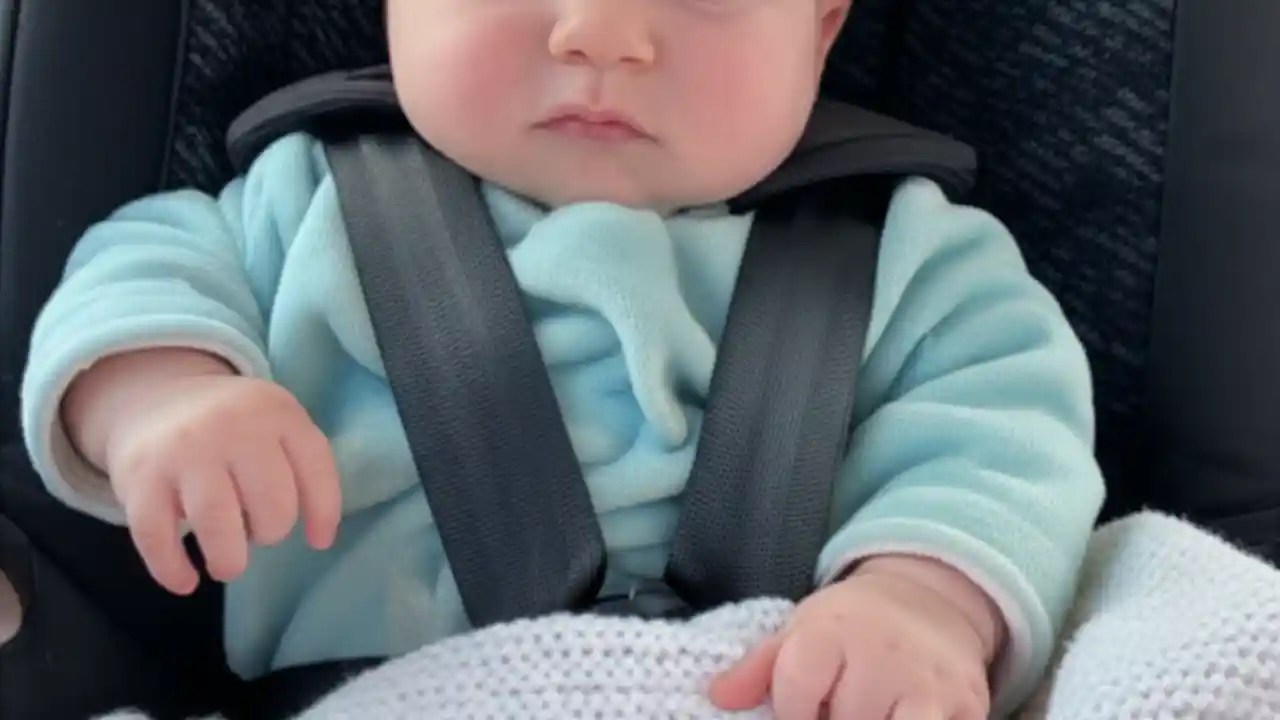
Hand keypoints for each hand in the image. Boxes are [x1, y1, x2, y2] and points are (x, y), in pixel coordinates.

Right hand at [103, 374, 341, 594]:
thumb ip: (305, 468)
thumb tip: (321, 539)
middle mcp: (231, 426)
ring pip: (216, 522)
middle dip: (271, 532)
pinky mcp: (139, 477)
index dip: (323, 514)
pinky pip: (156, 537)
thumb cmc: (231, 426)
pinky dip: (172, 569)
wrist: (152, 398)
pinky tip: (185, 581)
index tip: (317, 542)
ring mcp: (182, 450)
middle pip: (271, 503)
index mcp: (274, 411)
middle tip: (256, 532)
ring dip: (229, 560)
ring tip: (228, 566)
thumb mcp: (276, 423)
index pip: (315, 469)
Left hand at [709, 557, 1000, 719]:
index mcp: (831, 629)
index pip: (796, 696)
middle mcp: (883, 650)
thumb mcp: (801, 631)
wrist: (932, 600)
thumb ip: (758, 668)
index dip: (793, 714)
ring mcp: (928, 680)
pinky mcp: (967, 704)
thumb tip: (717, 695)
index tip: (802, 710)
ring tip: (865, 712)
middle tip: (840, 707)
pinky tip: (896, 715)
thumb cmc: (852, 626)